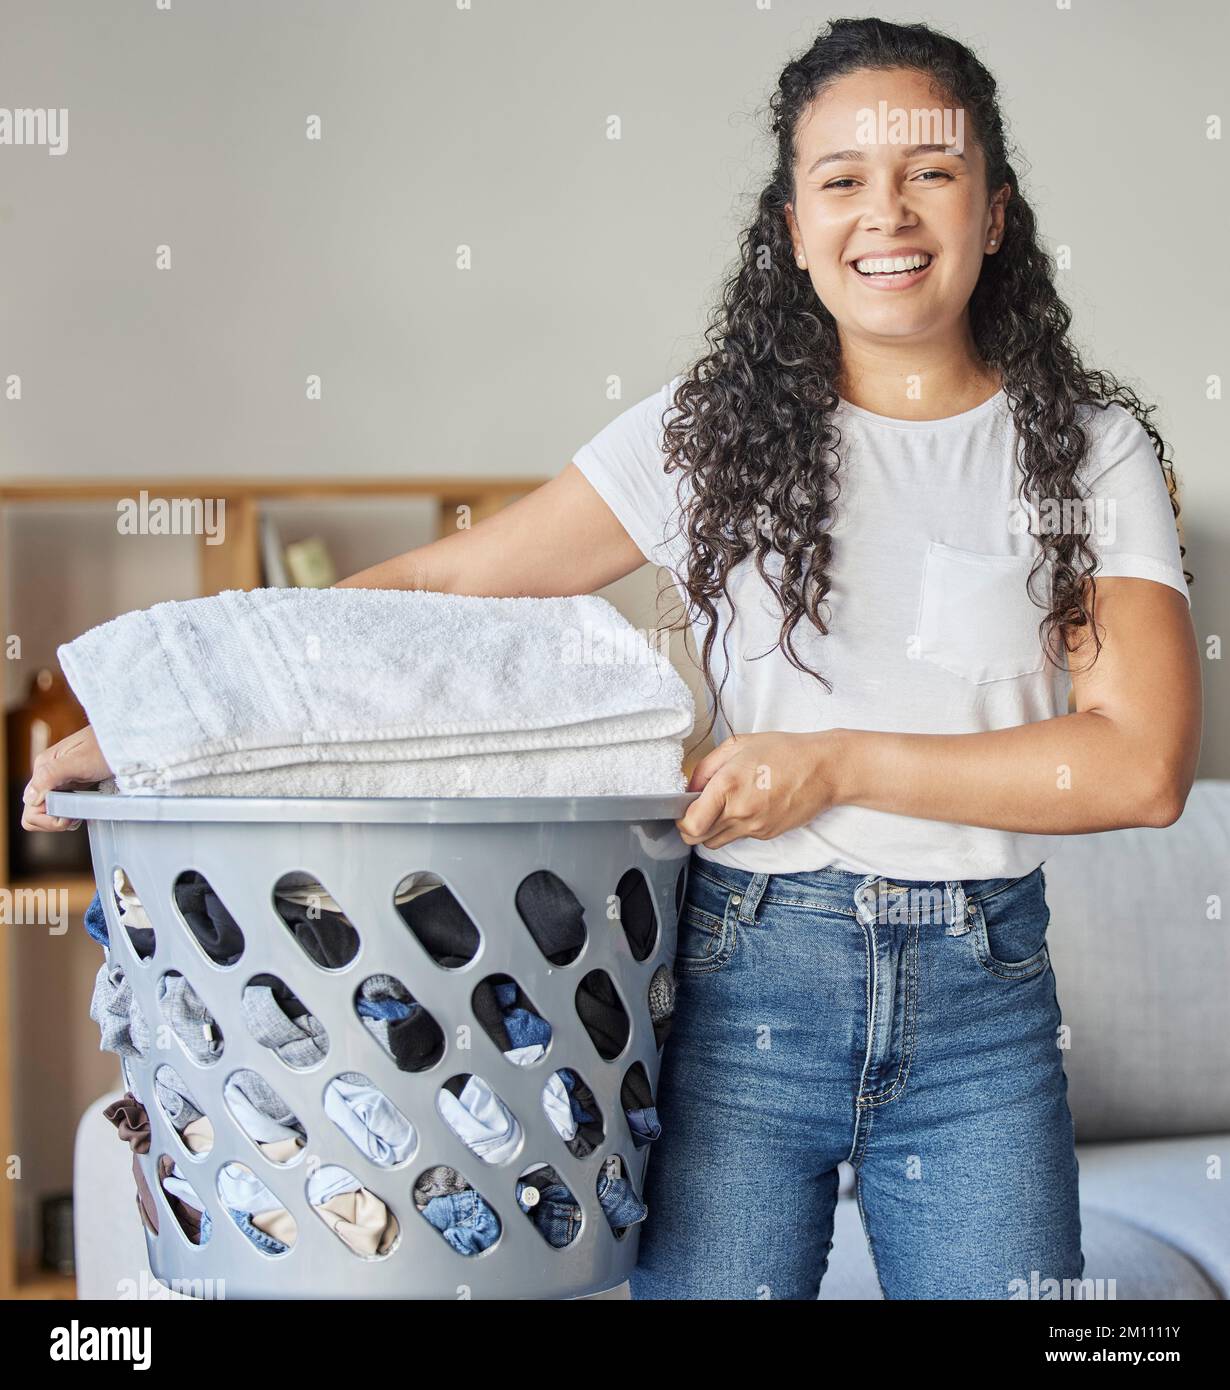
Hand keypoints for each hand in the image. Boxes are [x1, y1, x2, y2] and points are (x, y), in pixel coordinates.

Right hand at [21, 725, 111, 831]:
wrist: (130, 742)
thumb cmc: (107, 747)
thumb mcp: (79, 761)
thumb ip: (50, 776)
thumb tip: (30, 799)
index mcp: (43, 767)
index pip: (29, 807)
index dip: (48, 818)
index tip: (70, 816)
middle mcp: (47, 774)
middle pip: (35, 811)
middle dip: (53, 820)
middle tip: (75, 817)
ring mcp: (59, 780)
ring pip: (47, 811)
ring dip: (61, 818)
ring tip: (80, 814)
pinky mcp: (72, 785)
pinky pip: (61, 806)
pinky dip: (69, 813)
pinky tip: (82, 810)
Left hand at [676, 730, 849, 850]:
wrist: (824, 770)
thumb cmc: (784, 752)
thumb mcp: (737, 745)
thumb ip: (705, 768)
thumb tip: (689, 789)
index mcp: (728, 787)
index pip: (690, 825)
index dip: (681, 819)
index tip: (683, 807)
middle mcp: (740, 812)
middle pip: (698, 839)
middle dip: (691, 826)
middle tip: (697, 808)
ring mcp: (754, 828)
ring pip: (716, 842)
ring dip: (710, 829)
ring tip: (722, 806)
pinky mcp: (766, 835)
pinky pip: (738, 837)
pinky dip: (733, 827)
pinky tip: (745, 806)